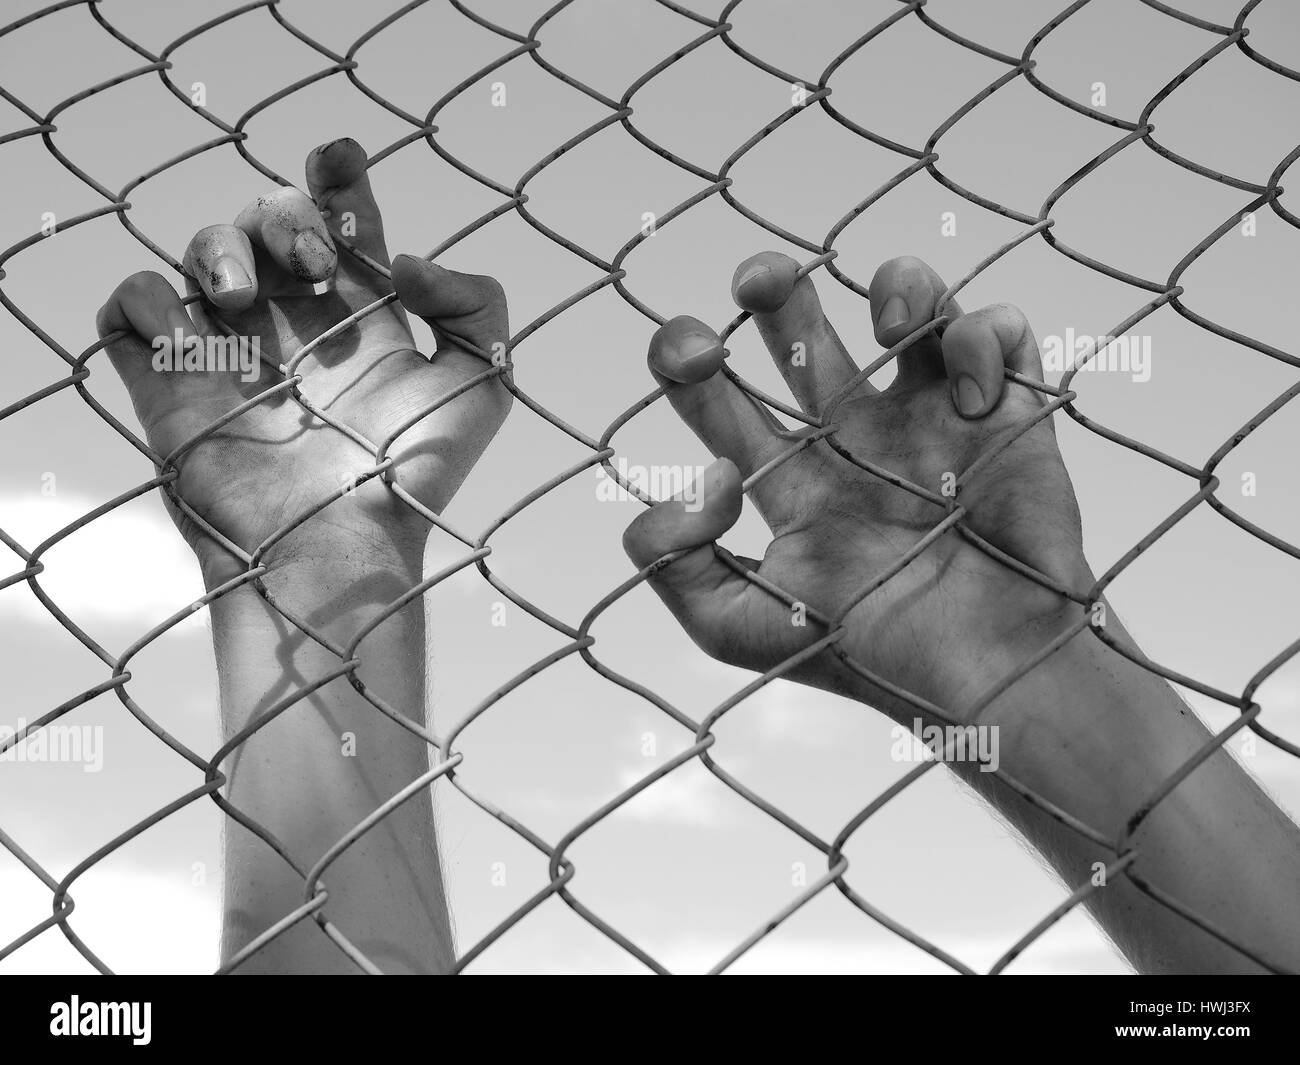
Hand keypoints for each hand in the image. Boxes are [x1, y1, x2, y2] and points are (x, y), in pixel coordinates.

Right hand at [97, 137, 509, 587]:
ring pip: (203, 249)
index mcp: (359, 316)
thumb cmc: (410, 477)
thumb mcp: (482, 386)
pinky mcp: (170, 380)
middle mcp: (293, 323)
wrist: (336, 545)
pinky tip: (193, 338)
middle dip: (288, 215)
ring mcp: (230, 348)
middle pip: (268, 219)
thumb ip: (477, 304)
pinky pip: (135, 303)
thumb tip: (402, 262)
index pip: (341, 222)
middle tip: (316, 262)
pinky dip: (152, 301)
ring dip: (221, 248)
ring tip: (246, 300)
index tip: (339, 156)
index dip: (338, 180)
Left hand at [623, 251, 1089, 720]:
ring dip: (896, 283)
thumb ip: (671, 562)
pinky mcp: (1006, 413)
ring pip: (909, 306)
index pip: (720, 400)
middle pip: (802, 332)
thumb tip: (700, 473)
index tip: (692, 354)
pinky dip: (983, 338)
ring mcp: (930, 420)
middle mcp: (853, 437)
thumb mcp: (734, 629)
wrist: (988, 673)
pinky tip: (972, 398)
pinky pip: (998, 333)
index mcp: (789, 480)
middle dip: (773, 287)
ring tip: (886, 323)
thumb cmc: (868, 654)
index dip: (687, 361)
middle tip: (757, 279)